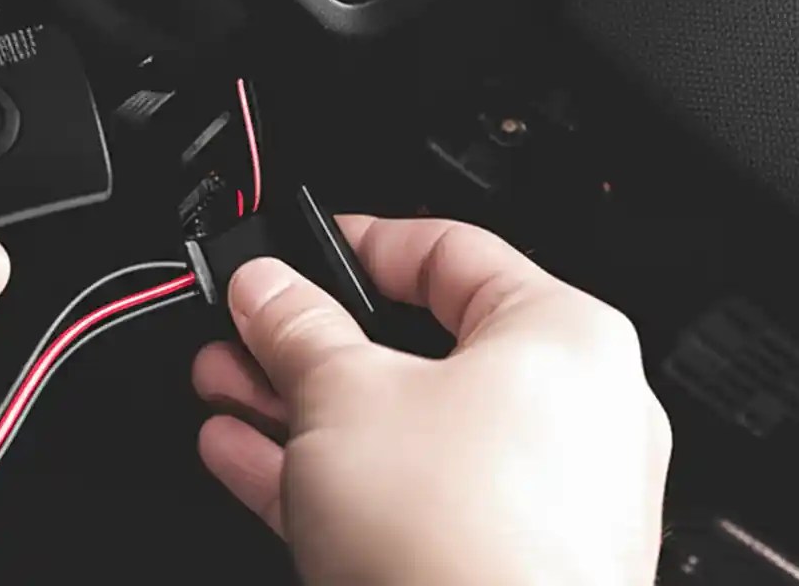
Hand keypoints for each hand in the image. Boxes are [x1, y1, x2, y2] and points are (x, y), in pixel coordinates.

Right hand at [193, 216, 670, 584]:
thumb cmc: (465, 545)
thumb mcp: (345, 397)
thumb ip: (297, 326)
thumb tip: (267, 289)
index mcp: (563, 337)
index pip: (450, 252)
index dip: (358, 243)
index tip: (295, 253)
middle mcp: (571, 413)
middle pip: (416, 349)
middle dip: (309, 343)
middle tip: (246, 331)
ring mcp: (538, 498)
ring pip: (401, 428)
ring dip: (304, 408)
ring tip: (228, 388)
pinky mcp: (498, 562)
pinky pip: (404, 495)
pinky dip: (332, 473)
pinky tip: (249, 455)